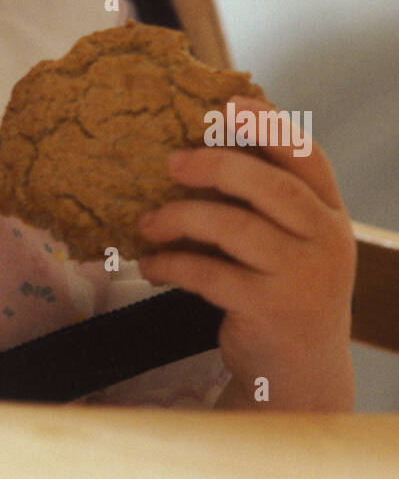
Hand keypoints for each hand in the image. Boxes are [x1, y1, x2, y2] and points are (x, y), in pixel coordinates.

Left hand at [137, 96, 355, 409]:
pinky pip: (210, 274)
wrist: (300, 374)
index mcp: (330, 214)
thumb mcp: (290, 242)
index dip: (268, 125)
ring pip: (234, 228)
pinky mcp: (270, 312)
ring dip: (180, 217)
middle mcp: (326, 242)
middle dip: (216, 165)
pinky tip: (151, 264)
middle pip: (271, 186)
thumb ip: (263, 199)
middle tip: (171, 161)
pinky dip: (172, 264)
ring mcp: (302, 279)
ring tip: (147, 222)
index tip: (227, 104)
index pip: (307, 156)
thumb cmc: (283, 290)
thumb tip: (199, 143)